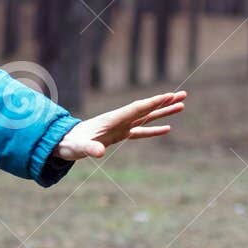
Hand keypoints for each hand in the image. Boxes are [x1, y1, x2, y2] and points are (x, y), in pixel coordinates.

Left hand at [53, 90, 187, 161]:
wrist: (64, 142)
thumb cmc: (70, 143)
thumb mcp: (79, 148)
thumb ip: (90, 148)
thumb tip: (100, 153)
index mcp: (112, 119)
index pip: (137, 109)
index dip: (153, 102)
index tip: (169, 95)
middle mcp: (119, 120)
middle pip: (146, 109)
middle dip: (164, 102)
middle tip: (183, 94)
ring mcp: (121, 127)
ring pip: (147, 117)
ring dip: (163, 112)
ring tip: (181, 105)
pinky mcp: (120, 135)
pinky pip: (141, 131)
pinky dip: (154, 130)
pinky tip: (167, 129)